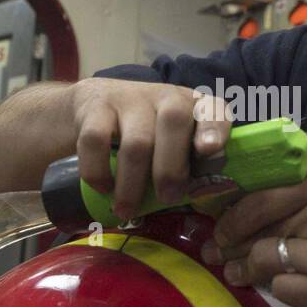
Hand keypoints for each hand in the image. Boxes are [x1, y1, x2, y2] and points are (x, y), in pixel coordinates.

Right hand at [70, 79, 231, 219]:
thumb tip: (200, 199)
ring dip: (133, 184)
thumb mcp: (173, 144)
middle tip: (166, 198)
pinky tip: (102, 187)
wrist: (92, 103)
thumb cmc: (146, 134)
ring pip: (137, 142)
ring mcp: (129, 98)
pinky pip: (95, 141)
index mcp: (194, 107)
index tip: (209, 150)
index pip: (213, 110)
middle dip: (171, 168)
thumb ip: (190, 165)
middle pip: (174, 122)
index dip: (214, 128)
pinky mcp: (95, 107)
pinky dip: (98, 170)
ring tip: (127, 210)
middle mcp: (165, 96)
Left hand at [201, 163, 306, 306]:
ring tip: (237, 274)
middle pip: (257, 224)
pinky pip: (284, 288)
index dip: (235, 211)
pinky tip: (281, 291)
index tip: (222, 223)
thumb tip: (271, 203)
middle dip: (230, 240)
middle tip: (218, 252)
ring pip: (265, 256)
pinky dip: (278, 290)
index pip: (263, 191)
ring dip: (247, 269)